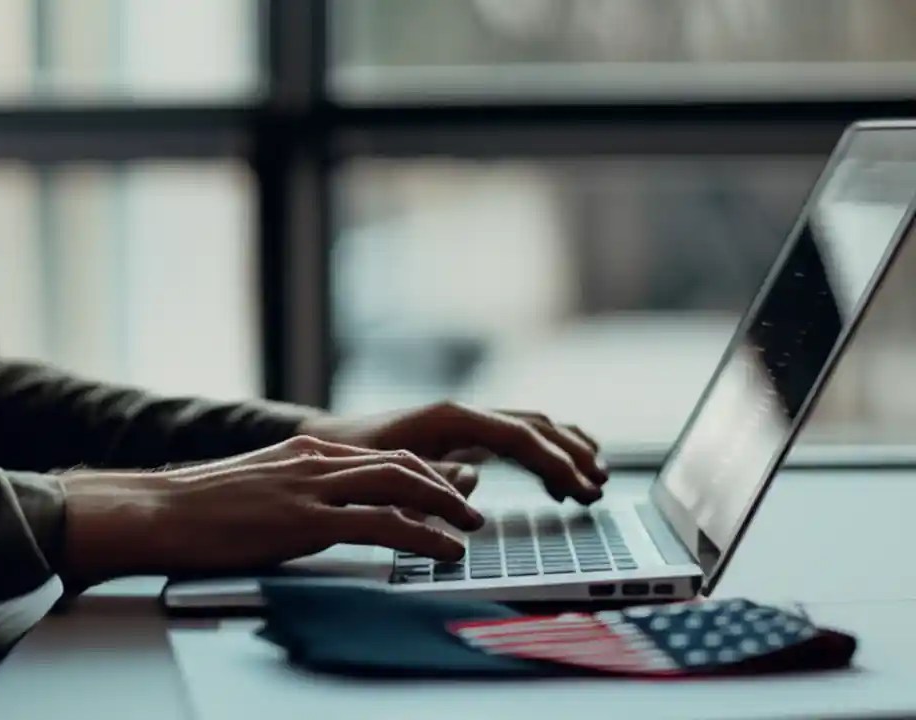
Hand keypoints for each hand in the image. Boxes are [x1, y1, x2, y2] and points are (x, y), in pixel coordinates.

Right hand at [57, 435, 483, 587]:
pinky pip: (379, 525)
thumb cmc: (198, 508)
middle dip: (445, 486)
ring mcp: (311, 488)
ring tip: (471, 530)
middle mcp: (316, 460)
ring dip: (444, 507)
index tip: (451, 488)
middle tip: (473, 509)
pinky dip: (421, 535)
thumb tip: (323, 510)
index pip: (382, 456)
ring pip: (399, 487)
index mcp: (306, 451)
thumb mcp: (258, 487)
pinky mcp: (304, 521)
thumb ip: (297, 489)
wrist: (157, 511)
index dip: (424, 472)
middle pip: (400, 464)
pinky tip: (443, 549)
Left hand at [298, 402, 607, 504]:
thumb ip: (431, 479)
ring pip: (532, 427)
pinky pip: (516, 439)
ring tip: (594, 481)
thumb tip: (474, 485)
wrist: (329, 442)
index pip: (519, 435)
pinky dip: (544, 455)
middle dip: (571, 455)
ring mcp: (466, 422)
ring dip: (566, 451)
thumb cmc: (355, 458)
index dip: (555, 461)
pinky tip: (559, 480)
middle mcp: (464, 414)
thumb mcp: (388, 472)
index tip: (582, 487)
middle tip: (599, 487)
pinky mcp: (463, 436)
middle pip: (536, 426)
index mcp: (451, 418)